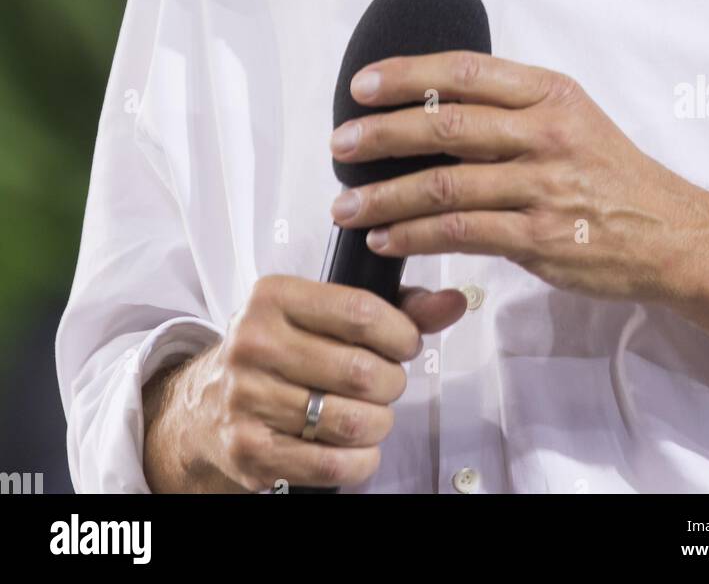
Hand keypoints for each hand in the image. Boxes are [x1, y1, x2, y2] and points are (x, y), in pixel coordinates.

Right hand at [181, 275, 465, 491]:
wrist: (205, 404)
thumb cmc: (278, 350)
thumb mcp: (322, 312)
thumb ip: (393, 306)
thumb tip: (453, 302)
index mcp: (273, 296)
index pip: (361, 312)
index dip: (401, 334)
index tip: (405, 344)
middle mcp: (254, 343)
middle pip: (362, 372)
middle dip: (392, 383)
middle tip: (387, 383)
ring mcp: (248, 398)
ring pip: (351, 421)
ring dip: (378, 423)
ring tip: (373, 414)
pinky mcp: (250, 449)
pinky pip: (330, 463)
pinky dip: (360, 460)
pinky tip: (359, 447)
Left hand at [329, 52, 708, 302]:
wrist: (670, 233)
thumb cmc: (611, 173)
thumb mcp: (571, 116)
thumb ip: (510, 107)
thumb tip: (430, 104)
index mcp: (549, 93)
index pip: (464, 72)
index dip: (406, 75)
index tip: (361, 85)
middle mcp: (545, 132)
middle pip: (445, 126)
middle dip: (381, 134)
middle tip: (340, 144)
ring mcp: (543, 185)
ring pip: (444, 186)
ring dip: (385, 197)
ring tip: (345, 205)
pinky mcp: (540, 237)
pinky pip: (462, 233)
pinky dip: (415, 236)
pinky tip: (387, 239)